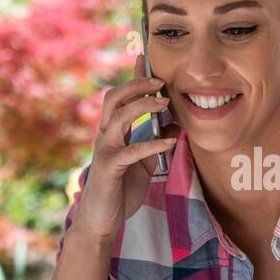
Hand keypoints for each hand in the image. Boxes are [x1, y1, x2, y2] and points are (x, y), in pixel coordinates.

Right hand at [71, 53, 180, 238]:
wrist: (102, 221)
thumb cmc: (121, 191)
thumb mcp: (145, 164)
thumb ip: (156, 143)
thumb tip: (177, 125)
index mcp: (113, 132)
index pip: (121, 97)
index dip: (133, 77)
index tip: (145, 58)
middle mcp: (106, 136)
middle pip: (115, 98)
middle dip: (136, 85)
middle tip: (159, 81)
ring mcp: (105, 150)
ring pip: (118, 117)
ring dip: (143, 106)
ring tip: (165, 104)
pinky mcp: (109, 168)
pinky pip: (130, 151)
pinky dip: (152, 144)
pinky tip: (170, 142)